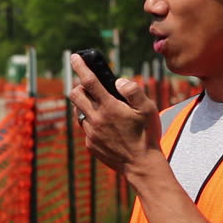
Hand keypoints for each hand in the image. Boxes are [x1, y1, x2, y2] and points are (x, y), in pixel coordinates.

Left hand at [68, 54, 163, 176]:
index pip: (89, 81)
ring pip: (78, 111)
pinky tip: (105, 126)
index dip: (80, 66)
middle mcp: (96, 119)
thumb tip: (118, 81)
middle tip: (89, 85)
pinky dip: (91, 122)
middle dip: (79, 85)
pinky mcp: (90, 144)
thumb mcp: (147, 109)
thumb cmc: (147, 135)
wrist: (141, 166)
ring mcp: (91, 133)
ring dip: (85, 104)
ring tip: (100, 106)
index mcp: (109, 107)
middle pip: (75, 95)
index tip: (74, 57)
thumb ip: (133, 91)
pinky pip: (85, 128)